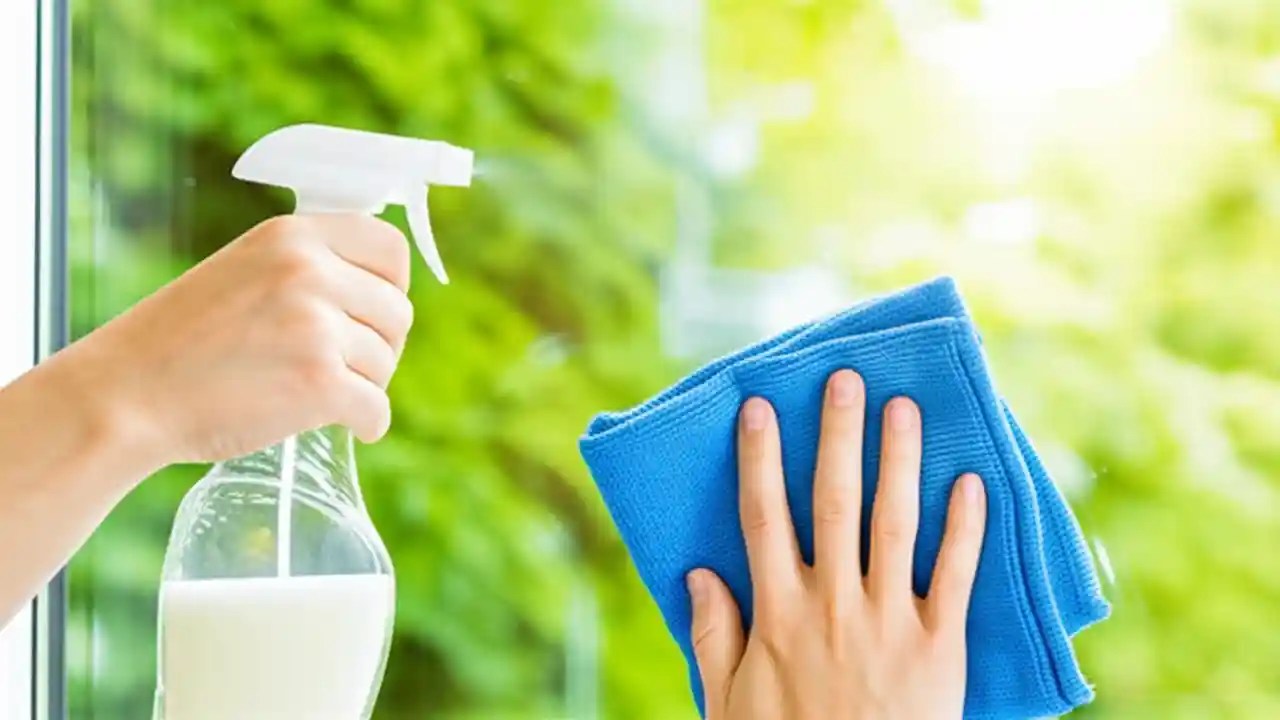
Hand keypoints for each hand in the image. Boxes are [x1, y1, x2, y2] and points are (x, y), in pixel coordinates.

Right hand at [51, 214, 413, 465]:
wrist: (126, 394)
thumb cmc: (181, 339)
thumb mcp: (244, 270)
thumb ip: (305, 268)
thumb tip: (377, 291)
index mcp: (293, 236)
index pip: (390, 250)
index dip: (391, 287)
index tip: (374, 314)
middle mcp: (310, 272)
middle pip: (396, 312)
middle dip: (379, 344)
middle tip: (344, 366)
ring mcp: (317, 327)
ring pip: (385, 363)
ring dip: (365, 385)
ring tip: (318, 393)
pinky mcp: (320, 382)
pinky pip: (377, 408)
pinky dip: (369, 424)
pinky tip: (352, 427)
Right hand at [688, 370, 987, 719]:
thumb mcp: (728, 703)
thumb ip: (712, 637)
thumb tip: (698, 575)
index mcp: (777, 613)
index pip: (764, 517)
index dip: (759, 458)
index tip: (759, 408)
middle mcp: (832, 604)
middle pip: (834, 503)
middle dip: (838, 436)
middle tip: (845, 381)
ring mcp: (889, 621)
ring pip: (895, 524)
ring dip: (900, 460)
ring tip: (903, 408)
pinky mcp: (940, 646)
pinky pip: (954, 576)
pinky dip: (965, 528)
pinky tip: (971, 482)